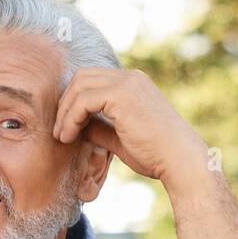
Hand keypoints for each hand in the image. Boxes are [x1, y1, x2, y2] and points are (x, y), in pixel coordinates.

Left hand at [52, 68, 209, 186]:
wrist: (180, 161)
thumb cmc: (156, 155)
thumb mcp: (121, 138)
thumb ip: (100, 128)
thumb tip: (78, 127)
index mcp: (133, 84)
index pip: (91, 80)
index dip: (73, 101)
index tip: (65, 127)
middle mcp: (130, 77)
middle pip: (81, 77)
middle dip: (65, 103)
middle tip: (58, 131)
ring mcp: (127, 83)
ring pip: (78, 85)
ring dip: (64, 112)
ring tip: (61, 137)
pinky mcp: (122, 95)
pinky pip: (82, 100)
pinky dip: (69, 118)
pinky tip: (67, 137)